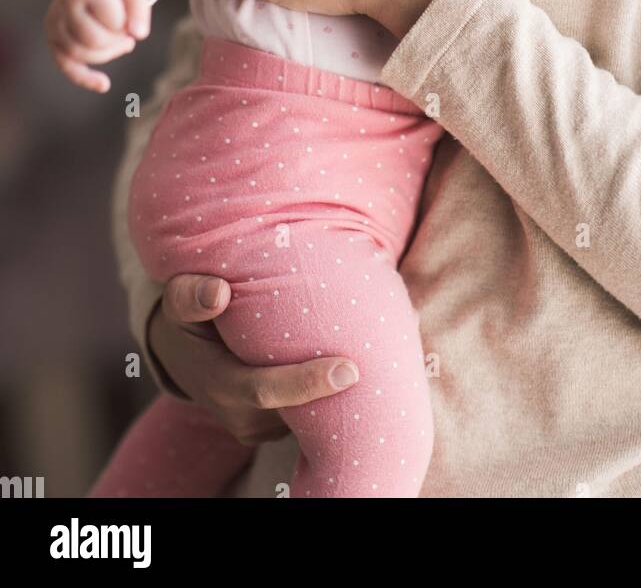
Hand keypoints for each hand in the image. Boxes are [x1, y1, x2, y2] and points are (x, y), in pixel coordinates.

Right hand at [44, 0, 150, 91]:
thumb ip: (139, 6)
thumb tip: (139, 35)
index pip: (112, 20)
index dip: (127, 23)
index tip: (132, 15)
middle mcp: (65, 3)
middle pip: (94, 41)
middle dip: (117, 42)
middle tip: (128, 33)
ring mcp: (55, 21)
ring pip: (80, 54)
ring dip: (108, 54)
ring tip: (122, 41)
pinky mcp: (53, 37)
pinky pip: (64, 64)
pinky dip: (84, 78)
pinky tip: (104, 85)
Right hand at [148, 276, 360, 445]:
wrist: (180, 352)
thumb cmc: (188, 317)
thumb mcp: (177, 300)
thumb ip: (190, 296)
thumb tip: (218, 292)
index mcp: (218, 382)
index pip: (266, 391)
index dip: (307, 384)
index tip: (348, 369)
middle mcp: (239, 415)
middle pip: (299, 411)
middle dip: (341, 392)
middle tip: (384, 361)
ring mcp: (256, 427)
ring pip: (307, 418)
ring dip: (339, 394)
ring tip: (379, 352)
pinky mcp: (272, 426)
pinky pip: (306, 417)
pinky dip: (329, 395)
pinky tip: (354, 362)